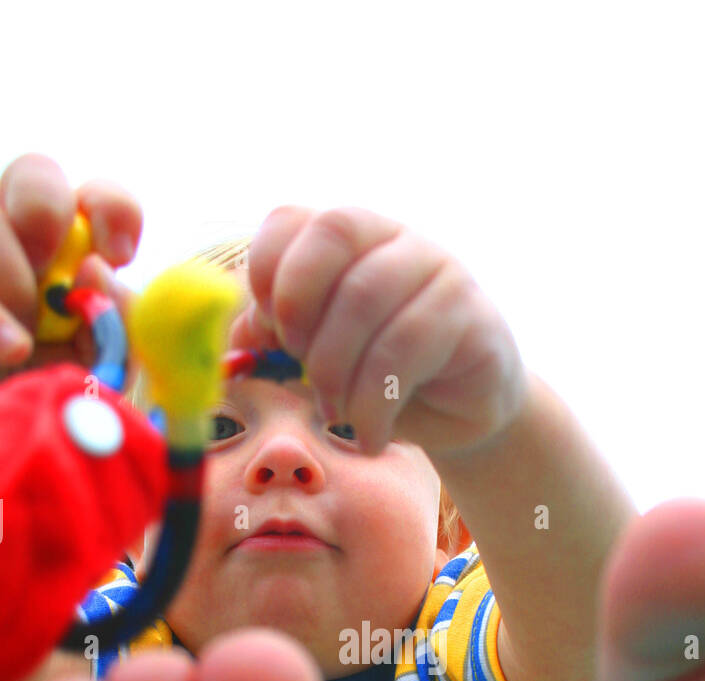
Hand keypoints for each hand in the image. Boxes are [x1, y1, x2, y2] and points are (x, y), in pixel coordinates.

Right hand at [0, 151, 141, 416]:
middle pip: (32, 175)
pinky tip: (9, 350)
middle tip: (60, 278)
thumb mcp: (104, 377)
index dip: (110, 208)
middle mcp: (13, 247)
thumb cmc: (52, 415)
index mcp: (68, 262)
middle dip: (50, 212)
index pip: (92, 200)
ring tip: (23, 348)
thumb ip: (119, 327)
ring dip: (12, 283)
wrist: (6, 461)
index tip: (120, 254)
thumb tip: (97, 269)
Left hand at [231, 205, 527, 458]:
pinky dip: (372, 404)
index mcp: (348, 239)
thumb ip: (279, 341)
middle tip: (298, 370)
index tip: (269, 334)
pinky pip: (405, 347)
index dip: (267, 271)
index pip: (292, 220)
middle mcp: (394, 237)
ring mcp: (437, 267)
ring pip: (365, 296)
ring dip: (334, 371)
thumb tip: (234, 344)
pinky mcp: (470, 313)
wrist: (462, 417)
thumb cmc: (383, 382)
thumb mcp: (320, 360)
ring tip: (335, 417)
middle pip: (331, 234)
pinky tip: (370, 435)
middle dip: (298, 307)